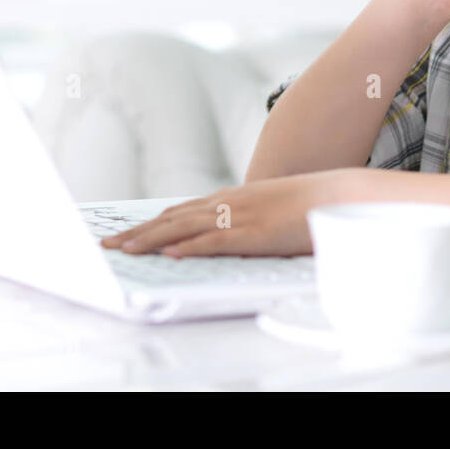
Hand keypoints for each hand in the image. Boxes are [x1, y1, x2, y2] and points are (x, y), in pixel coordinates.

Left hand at [98, 170, 361, 256]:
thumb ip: (247, 219)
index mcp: (232, 198)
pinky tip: (171, 255)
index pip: (180, 210)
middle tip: (110, 244)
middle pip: (172, 219)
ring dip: (151, 240)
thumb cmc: (309, 205)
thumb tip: (232, 234)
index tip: (128, 233)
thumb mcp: (270, 208)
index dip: (151, 223)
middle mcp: (228, 204)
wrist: (339, 194)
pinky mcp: (255, 234)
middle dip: (138, 232)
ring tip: (124, 250)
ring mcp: (240, 217)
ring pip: (184, 229)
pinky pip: (216, 241)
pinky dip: (190, 248)